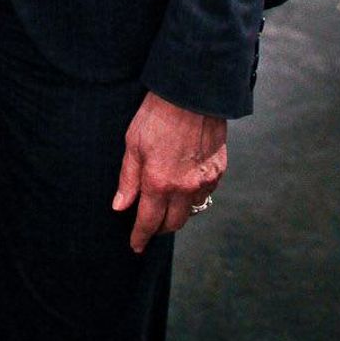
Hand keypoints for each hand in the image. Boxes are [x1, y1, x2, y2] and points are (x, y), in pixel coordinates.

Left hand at [112, 92, 226, 252]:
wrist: (192, 94)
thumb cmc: (157, 115)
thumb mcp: (133, 144)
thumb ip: (128, 179)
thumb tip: (120, 206)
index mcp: (158, 182)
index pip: (148, 221)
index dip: (140, 237)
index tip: (135, 246)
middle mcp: (184, 187)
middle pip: (173, 223)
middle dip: (159, 228)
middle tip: (149, 225)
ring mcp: (205, 181)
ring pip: (191, 210)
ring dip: (178, 212)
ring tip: (166, 204)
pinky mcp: (219, 171)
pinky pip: (206, 193)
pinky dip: (194, 195)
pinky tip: (185, 184)